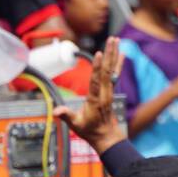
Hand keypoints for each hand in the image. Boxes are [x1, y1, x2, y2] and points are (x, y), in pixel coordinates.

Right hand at [54, 35, 126, 152]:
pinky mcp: (111, 91)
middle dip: (109, 54)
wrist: (105, 137)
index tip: (99, 53)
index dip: (97, 67)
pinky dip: (118, 63)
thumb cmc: (89, 130)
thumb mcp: (76, 125)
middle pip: (106, 71)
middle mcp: (104, 94)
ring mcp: (109, 91)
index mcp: (95, 100)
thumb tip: (56, 111)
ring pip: (112, 70)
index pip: (96, 81)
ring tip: (116, 40)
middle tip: (112, 39)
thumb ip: (66, 116)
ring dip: (114, 54)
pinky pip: (115, 74)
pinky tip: (121, 53)